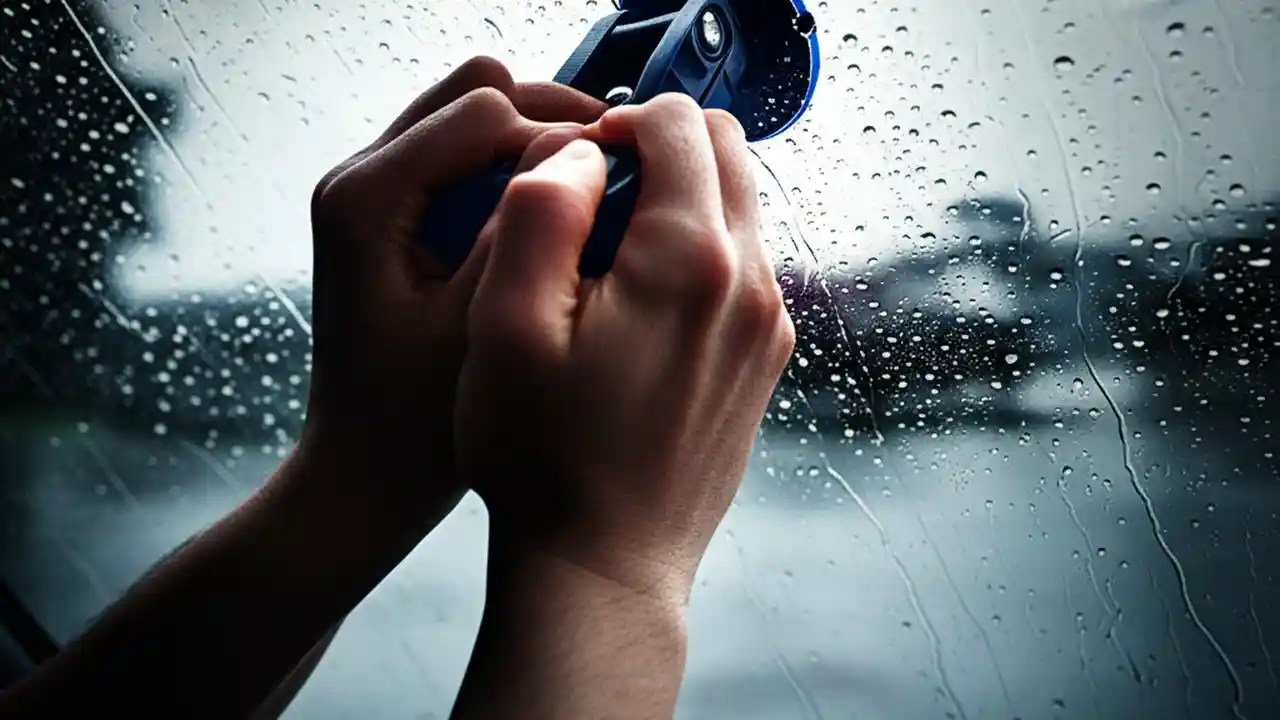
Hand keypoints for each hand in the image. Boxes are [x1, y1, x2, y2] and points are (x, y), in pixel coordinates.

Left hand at [301, 57, 604, 526]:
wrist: (363, 478)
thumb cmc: (412, 427)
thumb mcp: (480, 328)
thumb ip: (525, 236)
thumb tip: (578, 157)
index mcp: (368, 199)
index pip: (483, 112)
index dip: (558, 139)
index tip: (614, 186)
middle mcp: (361, 180)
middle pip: (474, 92)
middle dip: (550, 122)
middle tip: (613, 172)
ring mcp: (376, 195)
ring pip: (472, 118)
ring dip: (535, 144)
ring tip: (595, 194)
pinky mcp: (397, 217)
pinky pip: (465, 159)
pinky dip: (515, 173)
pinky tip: (559, 220)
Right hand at [456, 94, 795, 604]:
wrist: (601, 567)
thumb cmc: (543, 457)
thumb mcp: (506, 324)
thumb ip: (539, 210)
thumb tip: (582, 153)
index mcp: (690, 260)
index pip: (678, 122)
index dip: (615, 125)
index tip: (572, 174)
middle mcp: (750, 284)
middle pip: (725, 154)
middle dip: (656, 153)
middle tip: (590, 207)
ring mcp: (767, 326)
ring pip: (735, 210)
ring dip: (674, 207)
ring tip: (604, 268)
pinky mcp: (762, 360)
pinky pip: (739, 269)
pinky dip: (692, 259)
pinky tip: (634, 315)